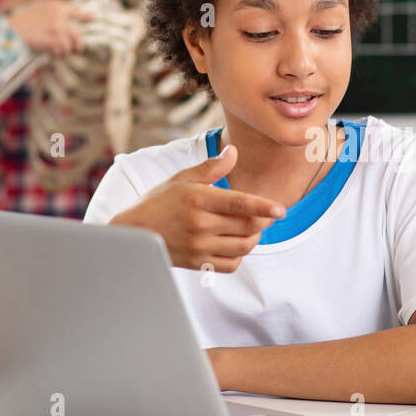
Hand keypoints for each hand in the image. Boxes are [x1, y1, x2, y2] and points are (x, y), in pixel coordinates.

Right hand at [8, 0, 91, 55]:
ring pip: (70, 43)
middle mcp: (58, 13)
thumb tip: (72, 25)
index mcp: (56, 5)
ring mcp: (55, 25)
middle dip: (78, 43)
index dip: (85, 16)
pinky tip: (54, 53)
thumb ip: (56, 14)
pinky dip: (60, 53)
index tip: (93, 18)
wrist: (10, 31)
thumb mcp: (40, 11)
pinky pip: (63, 49)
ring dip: (66, 50)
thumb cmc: (24, 24)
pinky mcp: (51, 36)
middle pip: (76, 32)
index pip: (75, 11)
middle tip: (78, 49)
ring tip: (60, 52)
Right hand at [108, 145, 284, 271]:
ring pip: (243, 246)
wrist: (134, 233)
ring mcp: (199, 246)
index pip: (240, 203)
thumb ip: (211, 167)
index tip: (281, 209)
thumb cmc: (158, 202)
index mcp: (198, 199)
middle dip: (264, 220)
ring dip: (254, 237)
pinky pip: (231, 264)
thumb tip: (234, 152)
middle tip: (267, 215)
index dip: (264, 207)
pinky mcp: (197, 263)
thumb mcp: (181, 179)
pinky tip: (235, 243)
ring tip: (252, 228)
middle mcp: (200, 224)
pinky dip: (240, 255)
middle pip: (248, 226)